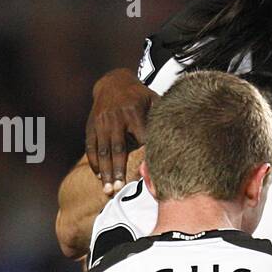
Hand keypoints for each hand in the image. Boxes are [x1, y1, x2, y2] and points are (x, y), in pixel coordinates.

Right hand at [85, 68, 156, 190]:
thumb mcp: (153, 99)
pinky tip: (99, 176)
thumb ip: (162, 117)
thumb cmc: (139, 96)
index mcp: (133, 112)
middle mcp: (115, 118)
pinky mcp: (91, 126)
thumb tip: (180, 134)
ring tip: (107, 189)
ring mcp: (101, 123)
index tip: (147, 173)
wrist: (113, 82)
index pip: (140, 138)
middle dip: (118, 170)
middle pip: (117, 148)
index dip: (144, 155)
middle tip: (119, 189)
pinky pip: (91, 146)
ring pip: (102, 151)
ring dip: (104, 171)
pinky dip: (94, 162)